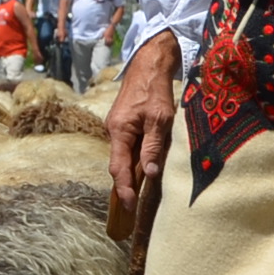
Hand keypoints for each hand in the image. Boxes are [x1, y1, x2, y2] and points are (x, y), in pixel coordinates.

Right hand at [108, 31, 179, 216]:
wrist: (149, 65)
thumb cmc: (154, 90)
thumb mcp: (159, 120)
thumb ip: (153, 147)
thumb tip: (150, 175)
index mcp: (119, 131)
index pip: (118, 168)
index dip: (124, 190)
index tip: (129, 207)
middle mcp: (114, 131)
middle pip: (118, 165)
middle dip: (126, 187)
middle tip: (134, 209)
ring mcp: (118, 127)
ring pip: (124, 156)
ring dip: (131, 174)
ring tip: (140, 195)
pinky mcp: (125, 124)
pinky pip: (128, 147)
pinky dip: (135, 160)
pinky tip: (145, 169)